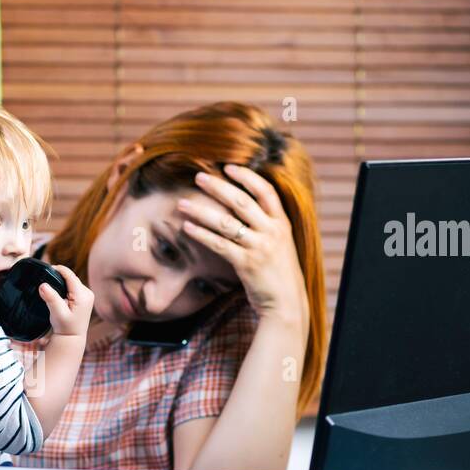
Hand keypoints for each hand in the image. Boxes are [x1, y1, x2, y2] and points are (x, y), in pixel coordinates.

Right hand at [38, 264, 93, 337]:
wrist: (72, 337)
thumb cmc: (65, 327)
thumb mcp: (57, 313)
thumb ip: (51, 298)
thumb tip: (43, 285)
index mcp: (83, 296)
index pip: (70, 276)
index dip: (59, 269)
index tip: (48, 267)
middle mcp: (88, 293)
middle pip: (71, 277)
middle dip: (60, 275)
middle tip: (46, 275)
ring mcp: (88, 295)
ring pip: (72, 281)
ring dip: (63, 280)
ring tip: (51, 280)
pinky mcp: (85, 297)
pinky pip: (74, 286)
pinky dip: (66, 286)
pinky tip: (58, 288)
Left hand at [177, 163, 309, 329]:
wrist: (286, 303)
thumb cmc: (279, 274)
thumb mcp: (280, 244)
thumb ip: (266, 227)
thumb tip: (245, 210)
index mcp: (282, 223)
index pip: (266, 191)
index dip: (247, 177)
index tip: (229, 167)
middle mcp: (272, 231)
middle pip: (242, 201)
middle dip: (218, 187)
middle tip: (198, 177)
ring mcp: (259, 247)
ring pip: (226, 222)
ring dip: (201, 211)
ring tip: (182, 204)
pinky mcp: (246, 263)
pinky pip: (219, 244)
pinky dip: (201, 234)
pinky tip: (186, 228)